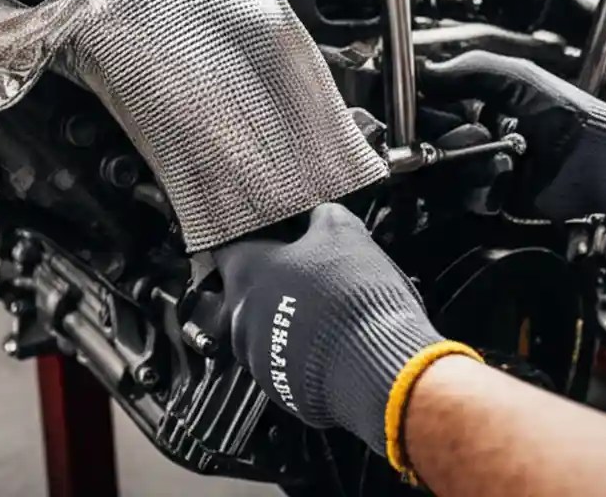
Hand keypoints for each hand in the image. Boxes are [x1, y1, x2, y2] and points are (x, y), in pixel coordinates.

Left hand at [201, 203, 477, 459]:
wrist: (377, 368)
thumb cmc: (354, 298)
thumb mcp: (344, 233)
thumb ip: (322, 218)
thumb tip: (318, 216)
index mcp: (247, 272)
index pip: (228, 247)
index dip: (250, 237)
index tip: (267, 235)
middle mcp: (240, 317)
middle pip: (247, 290)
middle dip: (273, 280)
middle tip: (308, 273)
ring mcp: (256, 357)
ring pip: (263, 328)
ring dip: (285, 318)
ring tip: (325, 312)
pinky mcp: (278, 389)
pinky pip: (283, 362)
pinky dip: (300, 352)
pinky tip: (330, 343)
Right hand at [420, 51, 605, 238]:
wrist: (596, 159)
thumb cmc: (566, 114)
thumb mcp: (517, 76)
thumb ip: (469, 69)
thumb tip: (424, 71)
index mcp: (476, 104)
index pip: (427, 106)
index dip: (422, 108)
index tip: (422, 106)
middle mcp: (472, 136)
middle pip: (425, 141)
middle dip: (448, 136)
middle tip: (476, 132)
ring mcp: (477, 168)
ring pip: (438, 171)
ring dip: (467, 162)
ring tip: (502, 155)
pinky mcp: (487, 198)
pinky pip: (460, 196)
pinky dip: (482, 184)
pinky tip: (508, 174)